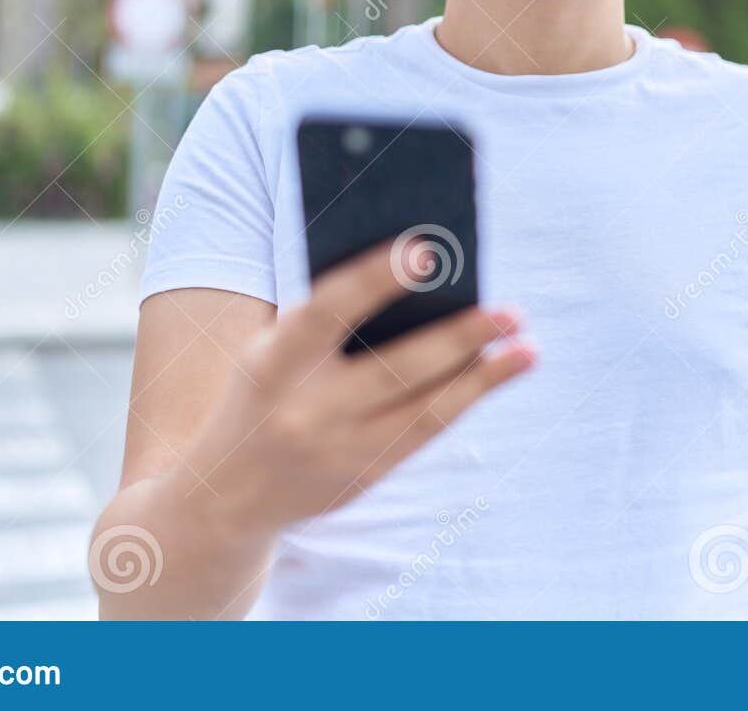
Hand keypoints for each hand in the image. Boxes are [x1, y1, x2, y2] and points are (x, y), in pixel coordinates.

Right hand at [172, 238, 533, 537]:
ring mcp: (336, 452)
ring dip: (483, 375)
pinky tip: (497, 372)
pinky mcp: (362, 478)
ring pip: (425, 408)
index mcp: (270, 364)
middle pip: (396, 369)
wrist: (221, 496)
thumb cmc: (261, 390)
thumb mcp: (269, 350)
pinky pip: (425, 432)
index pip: (327, 313)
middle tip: (510, 309)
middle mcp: (304, 412)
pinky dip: (465, 398)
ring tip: (526, 344)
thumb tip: (419, 271)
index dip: (374, 280)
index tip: (426, 250)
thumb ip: (325, 317)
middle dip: (459, 337)